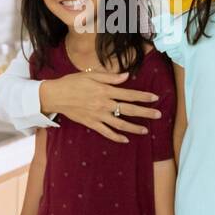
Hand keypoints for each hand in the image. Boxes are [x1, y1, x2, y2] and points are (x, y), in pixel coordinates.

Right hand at [39, 71, 161, 143]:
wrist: (56, 95)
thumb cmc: (73, 82)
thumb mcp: (91, 75)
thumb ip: (110, 77)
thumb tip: (126, 77)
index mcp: (105, 91)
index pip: (129, 94)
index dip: (143, 96)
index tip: (155, 98)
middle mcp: (104, 105)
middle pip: (128, 110)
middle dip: (145, 113)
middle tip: (158, 115)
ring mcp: (98, 116)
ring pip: (120, 124)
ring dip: (134, 127)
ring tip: (146, 130)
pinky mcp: (91, 124)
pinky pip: (106, 132)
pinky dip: (116, 137)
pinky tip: (125, 139)